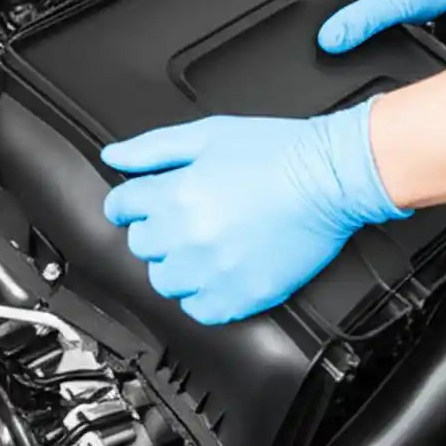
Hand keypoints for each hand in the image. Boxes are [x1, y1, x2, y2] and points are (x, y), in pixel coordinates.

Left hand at [100, 100, 409, 324]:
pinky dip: (202, 296)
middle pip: (140, 245)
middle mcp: (187, 237)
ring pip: (164, 281)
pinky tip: (218, 272)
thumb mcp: (209, 134)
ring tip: (203, 245)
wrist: (331, 179)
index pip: (120, 207)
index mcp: (175, 194)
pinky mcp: (239, 297)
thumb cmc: (279, 153)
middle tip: (184, 216)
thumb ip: (153, 148)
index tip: (141, 203)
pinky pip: (198, 311)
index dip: (131, 201)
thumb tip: (114, 156)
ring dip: (176, 264)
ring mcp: (212, 272)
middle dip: (156, 228)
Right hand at [319, 0, 445, 53]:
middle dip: (372, 21)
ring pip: (370, 4)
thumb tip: (327, 41)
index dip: (346, 29)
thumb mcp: (396, 1)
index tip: (375, 28)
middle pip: (348, 8)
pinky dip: (401, 2)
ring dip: (389, 12)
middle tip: (400, 11)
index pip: (325, 9)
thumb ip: (359, 22)